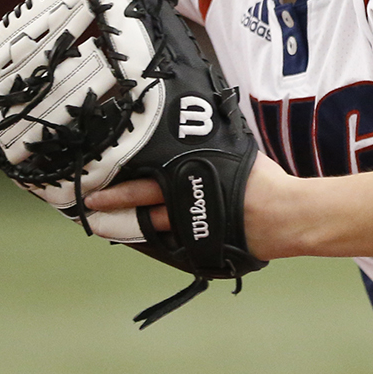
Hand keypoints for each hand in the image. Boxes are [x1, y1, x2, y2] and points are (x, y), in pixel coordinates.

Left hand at [84, 155, 299, 258]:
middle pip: (140, 203)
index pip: (144, 181)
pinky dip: (155, 243)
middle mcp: (184, 202)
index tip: (95, 189)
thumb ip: (209, 145)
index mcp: (188, 174)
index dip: (118, 187)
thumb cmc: (262, 180)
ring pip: (150, 227)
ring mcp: (189, 227)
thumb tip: (197, 126)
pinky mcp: (200, 247)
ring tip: (101, 227)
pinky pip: (172, 246)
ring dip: (123, 227)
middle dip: (112, 204)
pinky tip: (140, 243)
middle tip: (89, 206)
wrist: (283, 215)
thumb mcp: (230, 151)